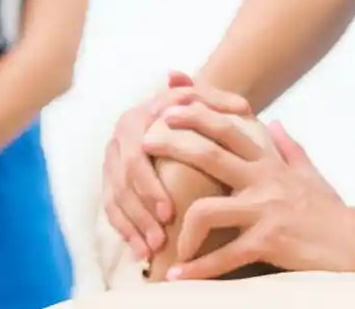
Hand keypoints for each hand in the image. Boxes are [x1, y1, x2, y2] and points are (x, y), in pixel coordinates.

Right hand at [101, 71, 251, 259]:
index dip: (150, 187)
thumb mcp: (207, 103)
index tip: (169, 213)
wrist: (179, 114)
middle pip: (123, 182)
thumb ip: (221, 102)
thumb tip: (243, 106)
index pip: (136, 156)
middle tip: (161, 239)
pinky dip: (125, 231)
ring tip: (152, 250)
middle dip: (141, 214)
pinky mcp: (111, 180)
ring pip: (115, 198)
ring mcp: (113, 161)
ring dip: (133, 227)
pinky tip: (141, 253)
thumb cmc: (196, 113)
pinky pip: (111, 208)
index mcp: (137, 119)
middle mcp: (120, 139)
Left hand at [143, 104, 354, 279]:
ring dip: (180, 226)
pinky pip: (225, 256)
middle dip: (173, 144)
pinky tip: (178, 277)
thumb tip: (274, 123)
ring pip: (207, 208)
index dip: (196, 113)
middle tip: (143, 143)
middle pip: (209, 153)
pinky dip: (198, 269)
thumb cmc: (333, 213)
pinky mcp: (269, 242)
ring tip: (166, 240)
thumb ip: (289, 148)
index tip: (167, 108)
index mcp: (269, 163)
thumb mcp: (310, 174)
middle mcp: (263, 181)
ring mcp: (265, 211)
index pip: (228, 127)